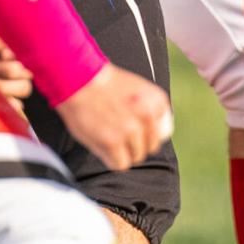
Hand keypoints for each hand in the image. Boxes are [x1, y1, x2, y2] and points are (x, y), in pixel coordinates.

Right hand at [55, 64, 172, 170]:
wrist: (80, 79)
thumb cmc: (103, 84)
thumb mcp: (137, 89)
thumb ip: (149, 110)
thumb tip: (151, 132)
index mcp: (157, 102)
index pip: (163, 132)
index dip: (148, 135)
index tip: (136, 131)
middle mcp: (148, 117)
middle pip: (149, 147)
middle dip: (135, 144)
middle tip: (118, 135)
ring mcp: (131, 130)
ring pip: (135, 157)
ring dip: (123, 152)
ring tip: (109, 137)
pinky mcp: (113, 142)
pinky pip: (120, 164)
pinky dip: (111, 159)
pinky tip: (103, 145)